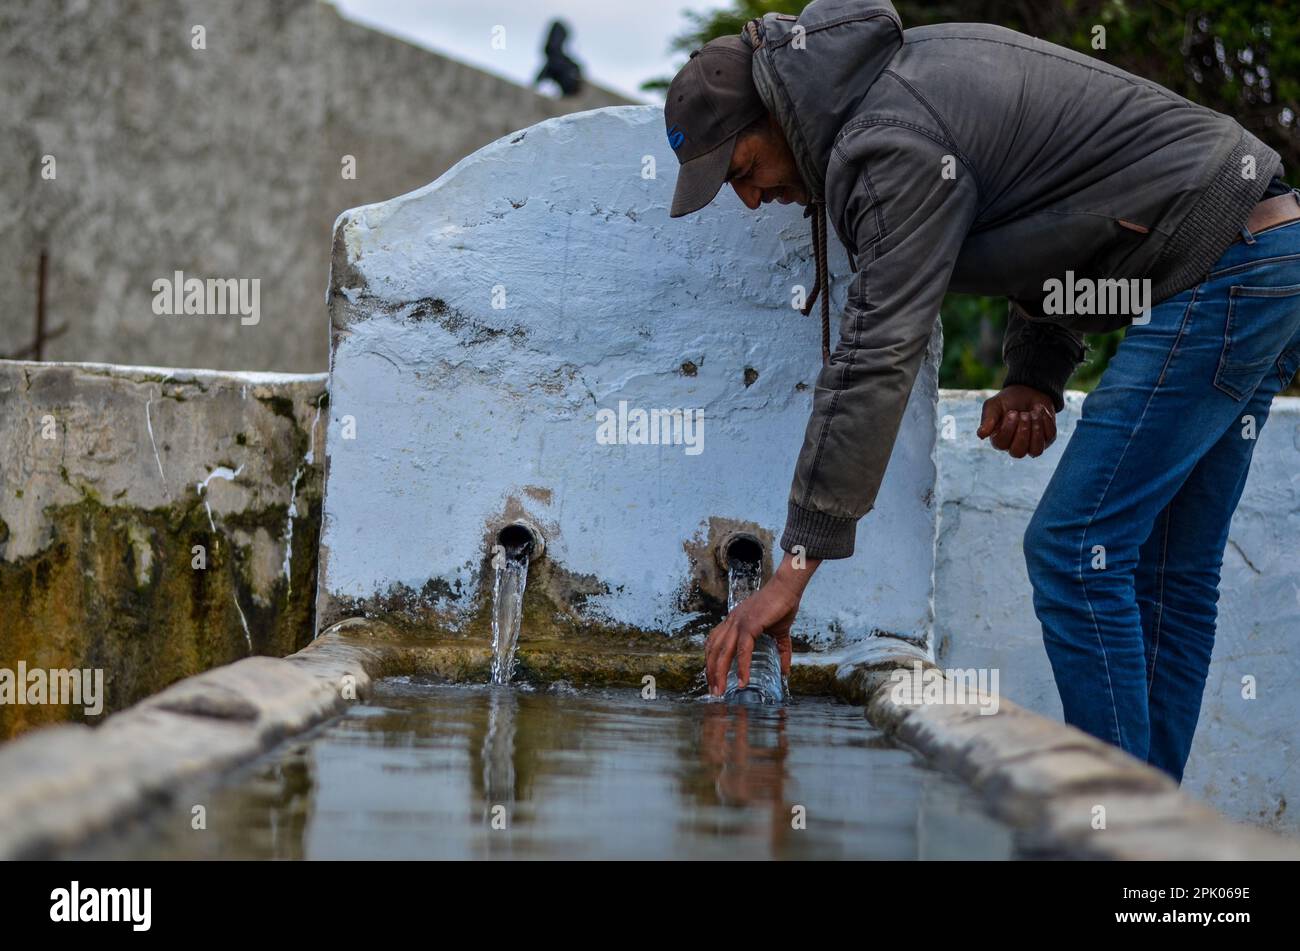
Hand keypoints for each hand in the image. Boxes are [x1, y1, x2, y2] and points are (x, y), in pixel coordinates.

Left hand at [705, 552, 818, 695]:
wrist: (788, 588)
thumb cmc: (782, 606)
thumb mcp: (779, 634)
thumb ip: (780, 653)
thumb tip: (786, 673)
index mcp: (733, 621)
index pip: (713, 643)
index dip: (710, 660)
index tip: (711, 677)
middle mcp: (731, 622)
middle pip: (713, 650)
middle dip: (711, 672)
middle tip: (713, 691)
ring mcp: (739, 623)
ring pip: (723, 652)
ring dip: (719, 673)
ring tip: (720, 690)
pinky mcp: (750, 625)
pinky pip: (743, 650)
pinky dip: (742, 666)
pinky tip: (743, 680)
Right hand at [976, 384, 1056, 458]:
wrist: (1028, 390)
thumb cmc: (1008, 400)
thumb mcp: (994, 405)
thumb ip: (987, 419)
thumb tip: (980, 435)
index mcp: (999, 439)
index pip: (1001, 444)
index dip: (1008, 429)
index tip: (1012, 412)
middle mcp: (1014, 446)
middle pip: (1018, 452)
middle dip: (1023, 432)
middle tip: (1024, 414)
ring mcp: (1032, 444)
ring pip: (1035, 451)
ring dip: (1036, 430)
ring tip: (1034, 413)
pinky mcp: (1047, 439)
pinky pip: (1049, 437)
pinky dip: (1046, 421)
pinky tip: (1040, 410)